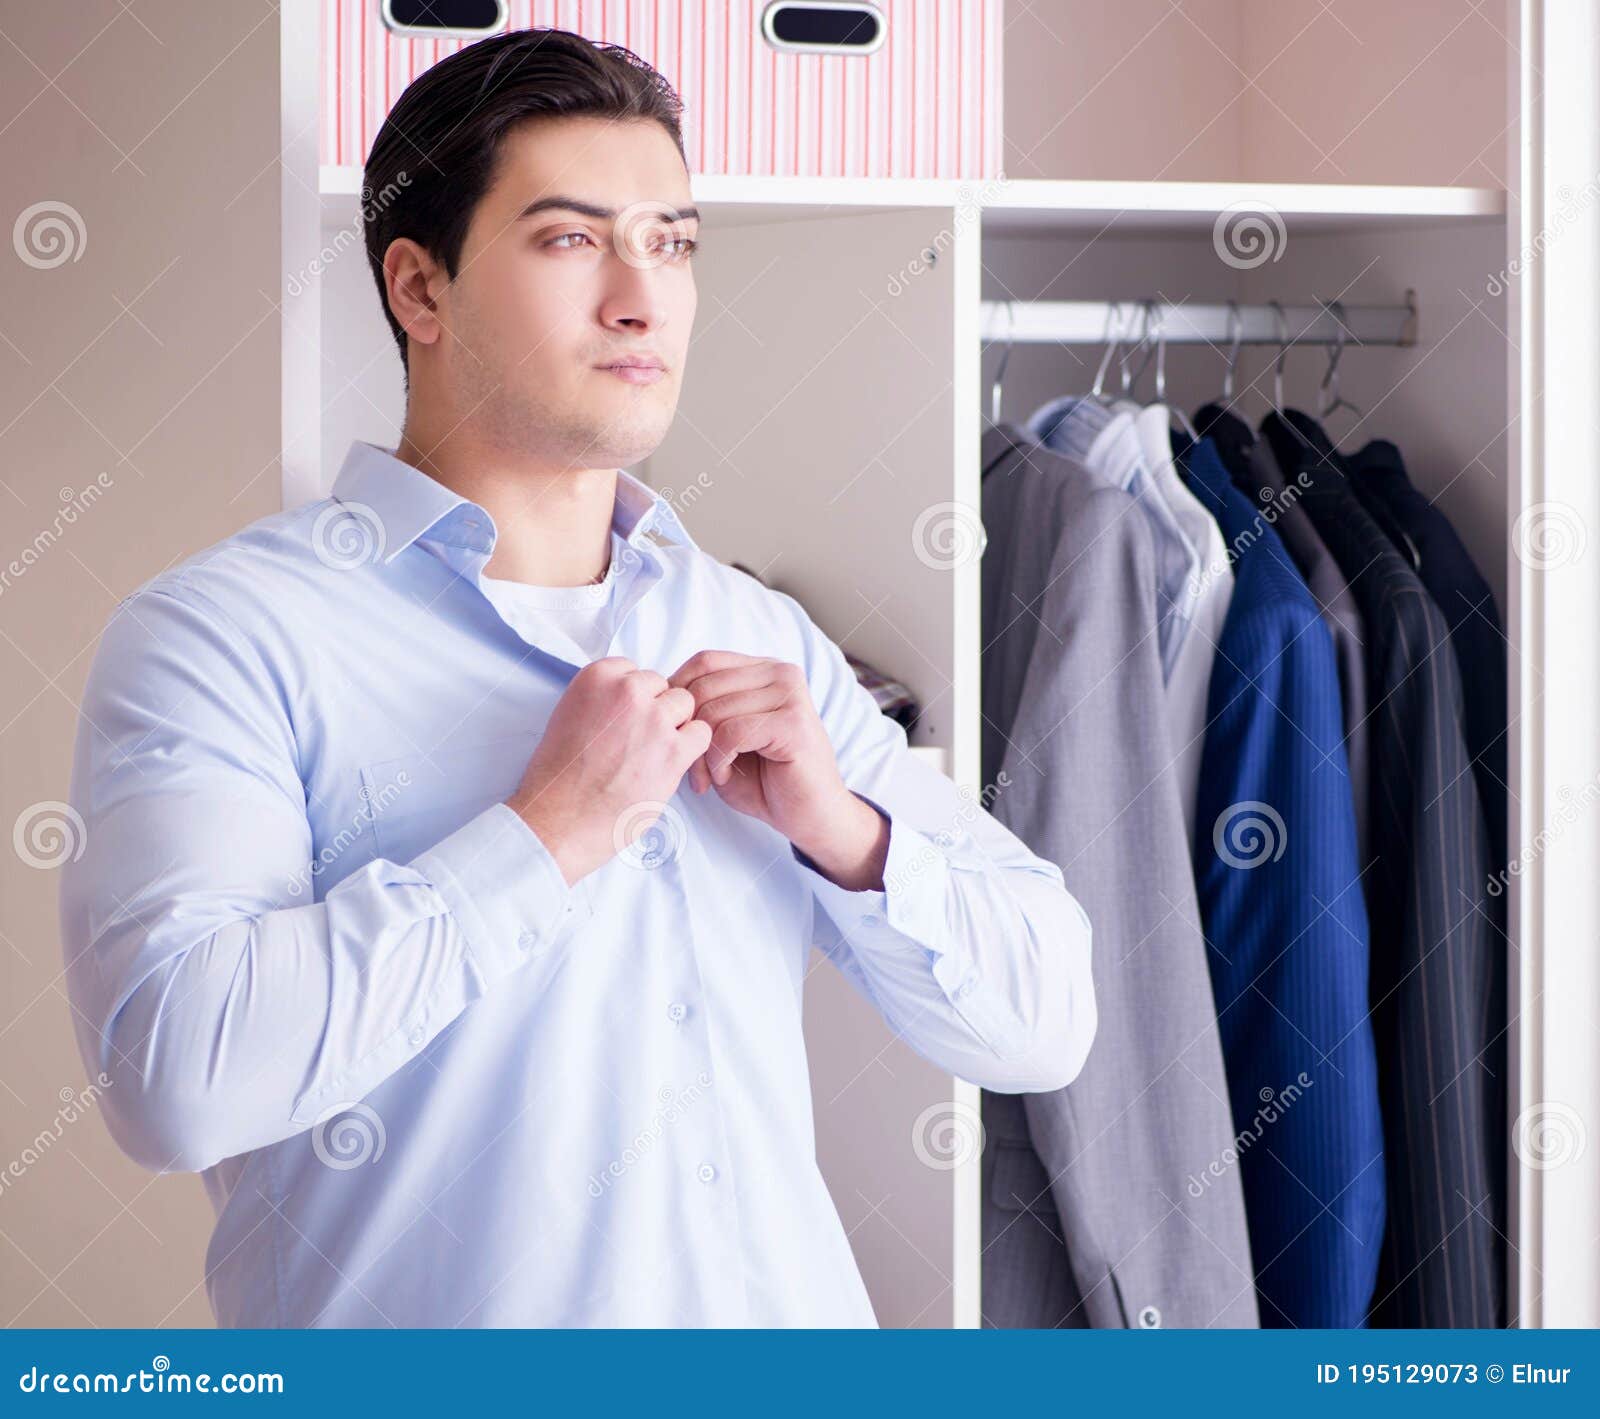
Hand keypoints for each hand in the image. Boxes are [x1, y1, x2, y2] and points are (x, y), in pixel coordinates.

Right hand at [505, 657, 711, 884]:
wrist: (560, 818)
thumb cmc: (560, 775)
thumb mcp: (569, 715)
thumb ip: (602, 699)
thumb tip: (630, 699)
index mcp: (597, 677)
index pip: (635, 671)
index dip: (635, 699)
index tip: (625, 720)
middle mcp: (627, 691)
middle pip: (663, 686)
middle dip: (656, 710)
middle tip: (639, 741)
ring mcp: (653, 719)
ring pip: (685, 705)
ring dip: (676, 726)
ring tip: (654, 754)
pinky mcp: (673, 750)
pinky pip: (702, 733)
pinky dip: (692, 748)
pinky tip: (672, 764)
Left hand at [667, 650, 887, 889]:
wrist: (811, 817)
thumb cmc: (765, 780)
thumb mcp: (726, 735)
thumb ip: (703, 709)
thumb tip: (665, 694)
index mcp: (764, 669)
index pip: (704, 661)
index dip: (679, 697)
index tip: (676, 736)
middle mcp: (781, 673)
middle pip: (704, 685)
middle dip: (687, 730)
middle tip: (692, 768)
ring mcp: (791, 695)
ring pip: (714, 710)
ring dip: (701, 751)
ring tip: (711, 775)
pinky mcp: (793, 723)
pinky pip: (731, 732)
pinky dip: (718, 759)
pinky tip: (725, 775)